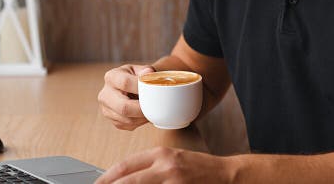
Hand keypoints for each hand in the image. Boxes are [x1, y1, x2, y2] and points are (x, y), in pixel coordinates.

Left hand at [95, 147, 233, 182]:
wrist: (226, 174)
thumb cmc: (198, 168)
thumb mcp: (171, 159)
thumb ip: (149, 166)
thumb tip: (124, 177)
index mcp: (160, 153)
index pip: (125, 165)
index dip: (107, 177)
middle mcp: (165, 165)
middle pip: (128, 179)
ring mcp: (173, 180)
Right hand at [98, 64, 155, 129]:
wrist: (128, 88)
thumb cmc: (136, 77)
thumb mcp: (140, 70)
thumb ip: (146, 71)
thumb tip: (148, 73)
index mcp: (111, 77)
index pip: (125, 83)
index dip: (140, 88)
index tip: (152, 90)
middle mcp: (104, 94)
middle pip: (124, 107)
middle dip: (142, 109)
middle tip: (154, 107)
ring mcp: (106, 109)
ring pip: (127, 119)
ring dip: (142, 117)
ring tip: (150, 110)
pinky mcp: (112, 120)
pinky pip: (127, 125)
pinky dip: (139, 122)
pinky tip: (143, 114)